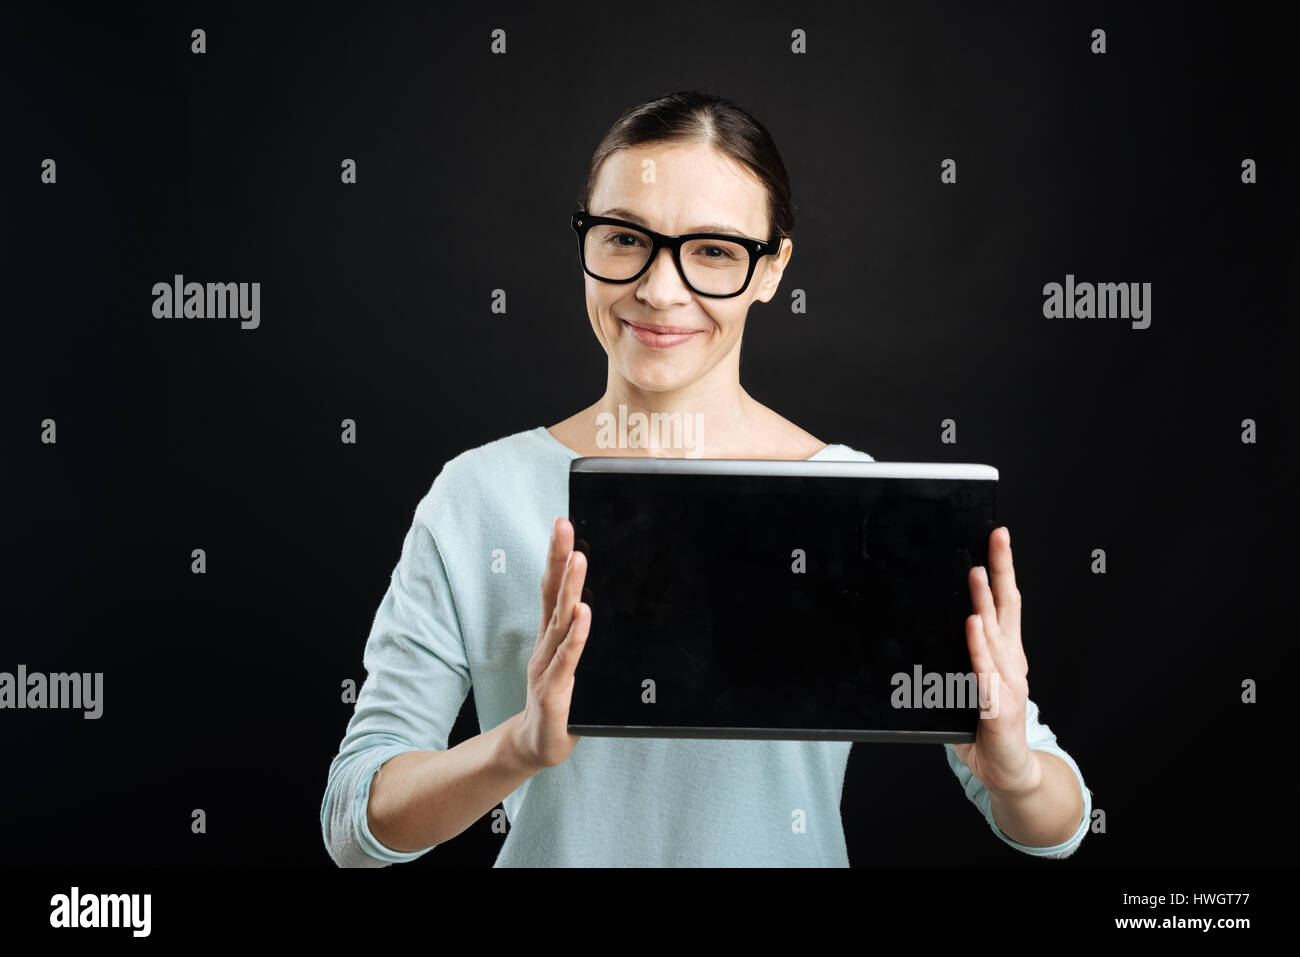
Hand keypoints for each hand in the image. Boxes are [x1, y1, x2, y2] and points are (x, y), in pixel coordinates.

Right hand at [509, 517, 590, 772]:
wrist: (536, 747)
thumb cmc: (561, 703)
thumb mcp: (573, 664)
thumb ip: (582, 637)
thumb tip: (601, 602)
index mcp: (552, 636)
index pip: (552, 588)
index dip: (557, 556)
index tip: (563, 523)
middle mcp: (546, 645)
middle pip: (552, 594)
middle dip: (559, 558)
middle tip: (564, 525)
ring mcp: (547, 666)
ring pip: (560, 621)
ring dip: (569, 589)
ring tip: (578, 559)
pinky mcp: (555, 691)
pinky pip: (568, 659)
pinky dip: (576, 636)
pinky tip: (583, 614)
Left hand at [949, 526, 1042, 794]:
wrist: (1008, 772)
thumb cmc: (984, 726)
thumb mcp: (966, 684)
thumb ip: (953, 656)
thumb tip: (920, 622)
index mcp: (1004, 654)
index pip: (1004, 604)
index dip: (1002, 569)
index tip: (996, 537)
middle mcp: (1011, 663)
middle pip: (1006, 608)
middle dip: (1001, 570)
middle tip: (996, 538)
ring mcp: (1008, 684)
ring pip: (994, 635)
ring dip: (983, 602)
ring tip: (975, 573)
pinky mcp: (998, 708)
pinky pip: (985, 673)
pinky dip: (978, 649)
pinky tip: (971, 627)